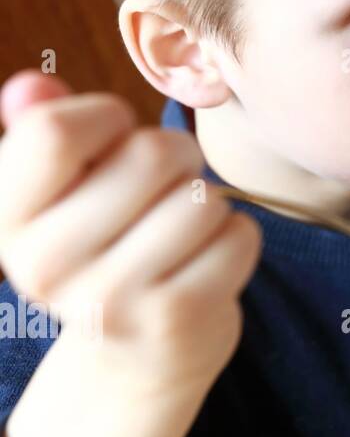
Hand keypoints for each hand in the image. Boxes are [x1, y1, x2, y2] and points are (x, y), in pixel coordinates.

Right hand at [0, 70, 260, 390]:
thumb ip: (45, 129)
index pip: (54, 130)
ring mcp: (110, 299)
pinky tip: (207, 261)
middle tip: (166, 188)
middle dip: (177, 156)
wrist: (139, 352)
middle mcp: (44, 266)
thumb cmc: (109, 242)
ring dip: (208, 203)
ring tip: (183, 231)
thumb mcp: (64, 189)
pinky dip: (237, 238)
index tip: (113, 144)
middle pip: (150, 154)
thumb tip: (30, 84)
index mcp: (7, 222)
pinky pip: (239, 234)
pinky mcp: (175, 317)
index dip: (107, 117)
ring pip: (203, 196)